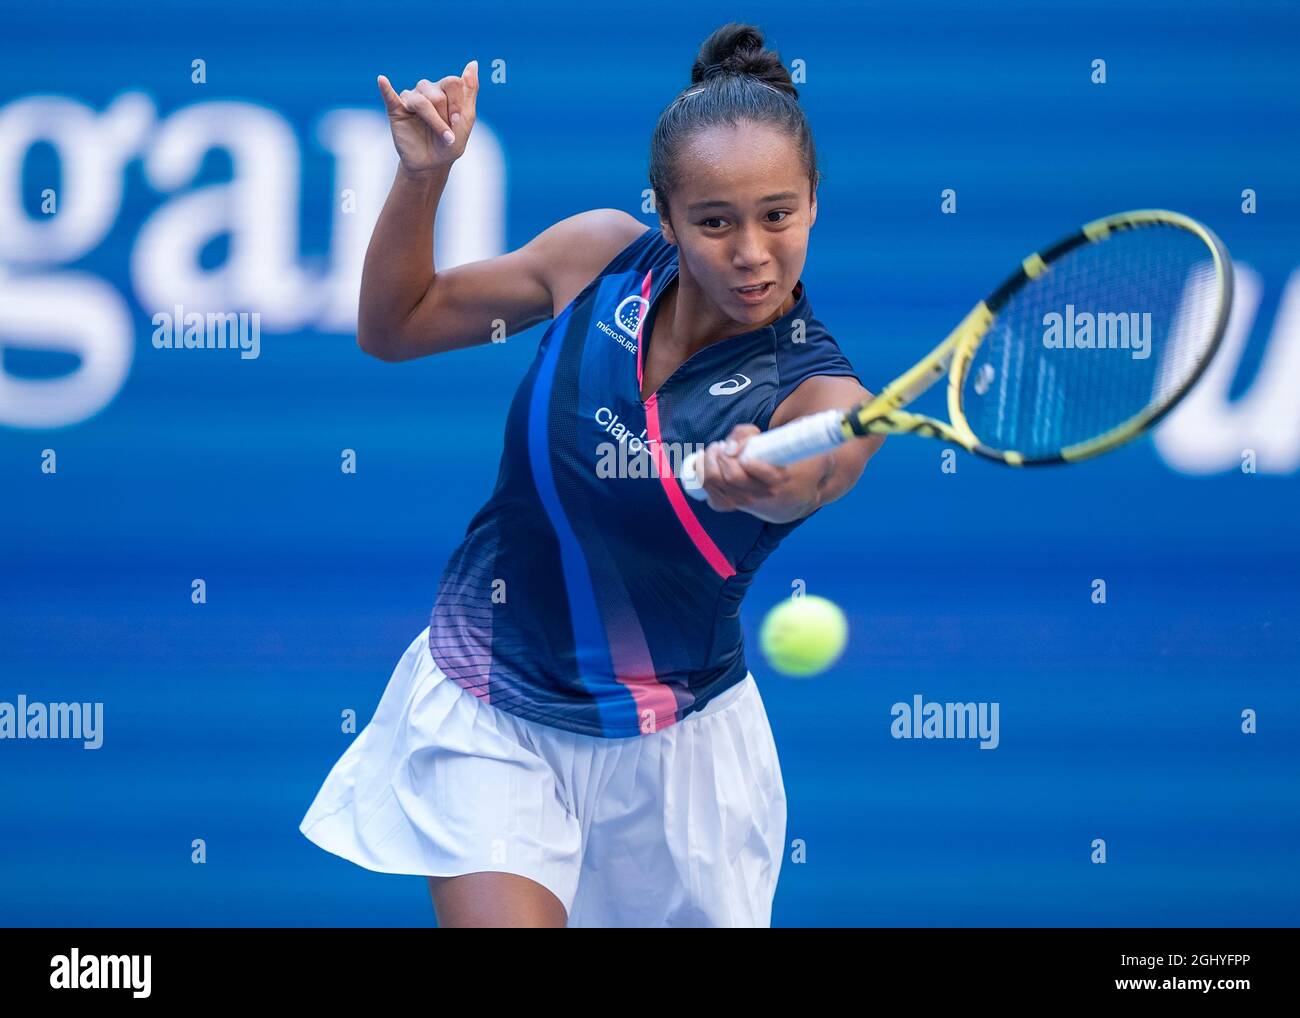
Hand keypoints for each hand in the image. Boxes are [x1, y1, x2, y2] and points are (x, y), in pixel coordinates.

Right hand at [377, 60, 478, 174]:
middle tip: (446, 133)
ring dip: (433, 121)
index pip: (453, 82)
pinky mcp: (396, 110)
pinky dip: (386, 88)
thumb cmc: (450, 143)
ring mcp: (410, 98)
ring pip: (422, 101)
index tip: (457, 123)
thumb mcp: (466, 120)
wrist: (432, 165)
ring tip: (439, 135)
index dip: (457, 104)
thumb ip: (470, 91)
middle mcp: (426, 90)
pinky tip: (382, 80)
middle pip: (438, 94)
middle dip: (445, 117)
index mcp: (444, 89)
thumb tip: (473, 63)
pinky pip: (389, 96)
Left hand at [694, 424, 811, 522]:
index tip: (733, 448)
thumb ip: (744, 435)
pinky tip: (706, 463)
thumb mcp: (756, 436)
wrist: (760, 478)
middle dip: (719, 456)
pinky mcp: (722, 505)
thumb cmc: (758, 452)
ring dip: (708, 461)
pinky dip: (701, 472)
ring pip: (713, 481)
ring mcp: (740, 502)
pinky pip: (705, 488)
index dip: (739, 460)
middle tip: (719, 446)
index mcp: (775, 478)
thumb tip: (729, 448)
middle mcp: (759, 494)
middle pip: (730, 477)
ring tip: (714, 451)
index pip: (752, 473)